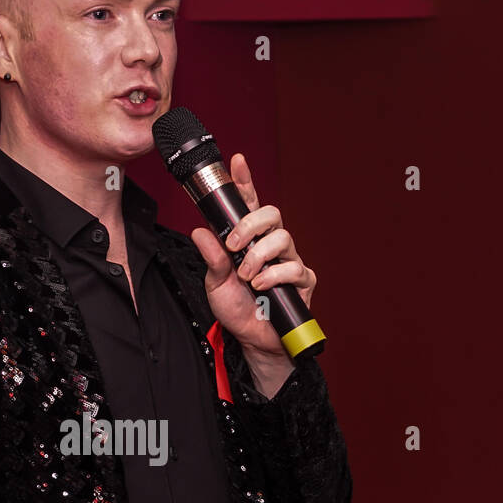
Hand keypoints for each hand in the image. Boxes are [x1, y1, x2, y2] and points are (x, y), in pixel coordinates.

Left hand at [189, 152, 316, 358]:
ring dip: (259, 256)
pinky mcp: (303, 280)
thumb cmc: (236, 309)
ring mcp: (289, 260)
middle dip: (251, 225)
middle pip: (272, 214)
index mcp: (249, 240)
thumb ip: (211, 257)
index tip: (237, 162)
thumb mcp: (215, 283)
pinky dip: (273, 276)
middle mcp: (271, 245)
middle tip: (233, 245)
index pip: (249, 204)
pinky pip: (294, 268)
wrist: (252, 340)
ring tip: (246, 276)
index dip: (245, 181)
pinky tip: (261, 287)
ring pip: (283, 238)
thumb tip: (200, 230)